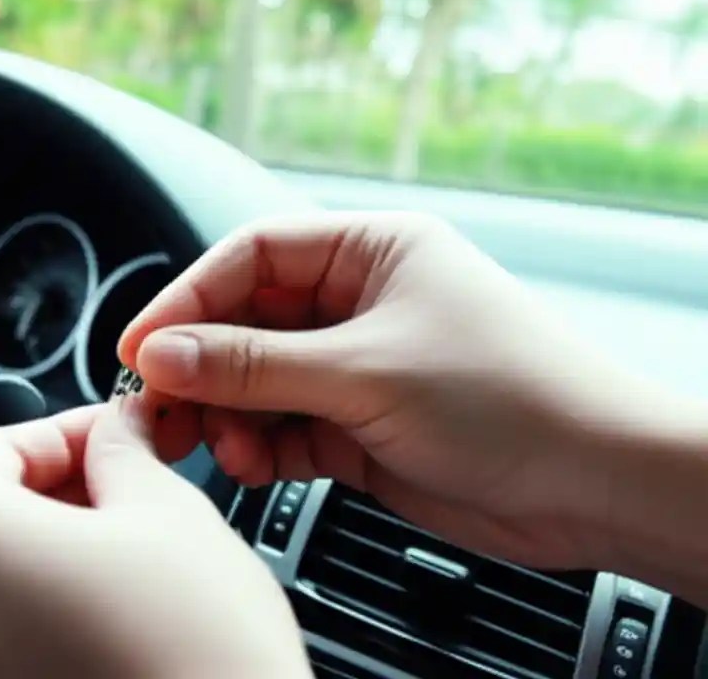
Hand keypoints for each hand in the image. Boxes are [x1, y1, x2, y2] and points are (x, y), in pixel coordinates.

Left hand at [0, 403, 310, 678]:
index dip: (65, 434)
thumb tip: (114, 433)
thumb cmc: (194, 663)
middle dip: (51, 497)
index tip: (112, 439)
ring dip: (39, 561)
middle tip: (124, 494)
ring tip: (120, 564)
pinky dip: (25, 623)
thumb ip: (122, 454)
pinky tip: (97, 623)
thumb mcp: (169, 517)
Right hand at [119, 212, 707, 573]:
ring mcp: (358, 368)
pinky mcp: (359, 427)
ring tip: (220, 447)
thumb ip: (251, 365)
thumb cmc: (512, 398)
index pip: (252, 256)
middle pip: (246, 323)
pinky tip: (254, 466)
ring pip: (258, 382)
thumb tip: (160, 353)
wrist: (594, 486)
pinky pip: (284, 429)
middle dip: (201, 367)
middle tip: (162, 406)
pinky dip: (260, 449)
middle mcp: (360, 303)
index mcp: (372, 251)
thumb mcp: (362, 371)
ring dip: (228, 416)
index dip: (189, 297)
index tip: (142, 345)